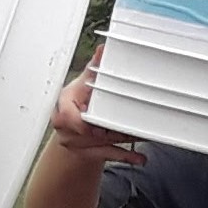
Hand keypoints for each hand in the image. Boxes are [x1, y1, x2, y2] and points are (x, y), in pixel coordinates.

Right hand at [50, 45, 143, 166]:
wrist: (70, 126)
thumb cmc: (76, 101)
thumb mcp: (83, 82)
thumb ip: (95, 67)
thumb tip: (104, 49)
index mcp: (63, 106)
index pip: (66, 117)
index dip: (80, 123)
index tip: (95, 125)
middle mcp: (66, 128)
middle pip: (91, 133)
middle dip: (112, 131)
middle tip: (132, 128)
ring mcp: (76, 143)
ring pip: (103, 144)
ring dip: (124, 140)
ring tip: (143, 136)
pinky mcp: (87, 153)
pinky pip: (107, 155)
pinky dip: (125, 155)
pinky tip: (139, 158)